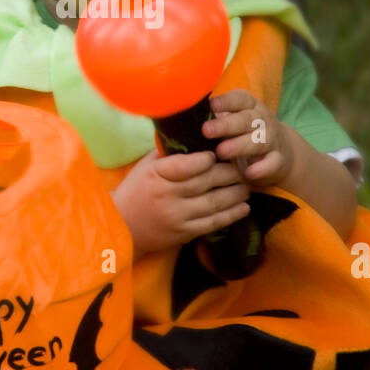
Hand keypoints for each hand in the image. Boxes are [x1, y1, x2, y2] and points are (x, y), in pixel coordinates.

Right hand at [110, 146, 252, 257]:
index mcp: (157, 175)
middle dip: (228, 174)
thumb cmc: (136, 190)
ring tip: (247, 186)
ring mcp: (177, 216)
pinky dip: (231, 215)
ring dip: (235, 194)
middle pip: (205, 182)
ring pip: (214, 203)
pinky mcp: (184, 233)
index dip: (206, 159)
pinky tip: (244, 207)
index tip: (217, 154)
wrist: (122, 226)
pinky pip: (212, 223)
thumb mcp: (146, 167)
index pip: (186, 165)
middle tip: (241, 167)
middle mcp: (167, 196)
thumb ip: (169, 154)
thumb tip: (196, 135)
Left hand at [201, 90, 295, 187]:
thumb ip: (215, 117)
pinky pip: (272, 163)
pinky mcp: (277, 161)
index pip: (240, 99)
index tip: (212, 105)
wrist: (280, 151)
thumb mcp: (234, 120)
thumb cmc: (245, 133)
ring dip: (239, 146)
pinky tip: (249, 174)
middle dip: (226, 125)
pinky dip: (262, 168)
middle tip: (206, 130)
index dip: (227, 101)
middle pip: (246, 120)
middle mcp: (262, 121)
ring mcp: (271, 140)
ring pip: (258, 141)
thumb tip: (184, 115)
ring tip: (221, 152)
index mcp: (249, 107)